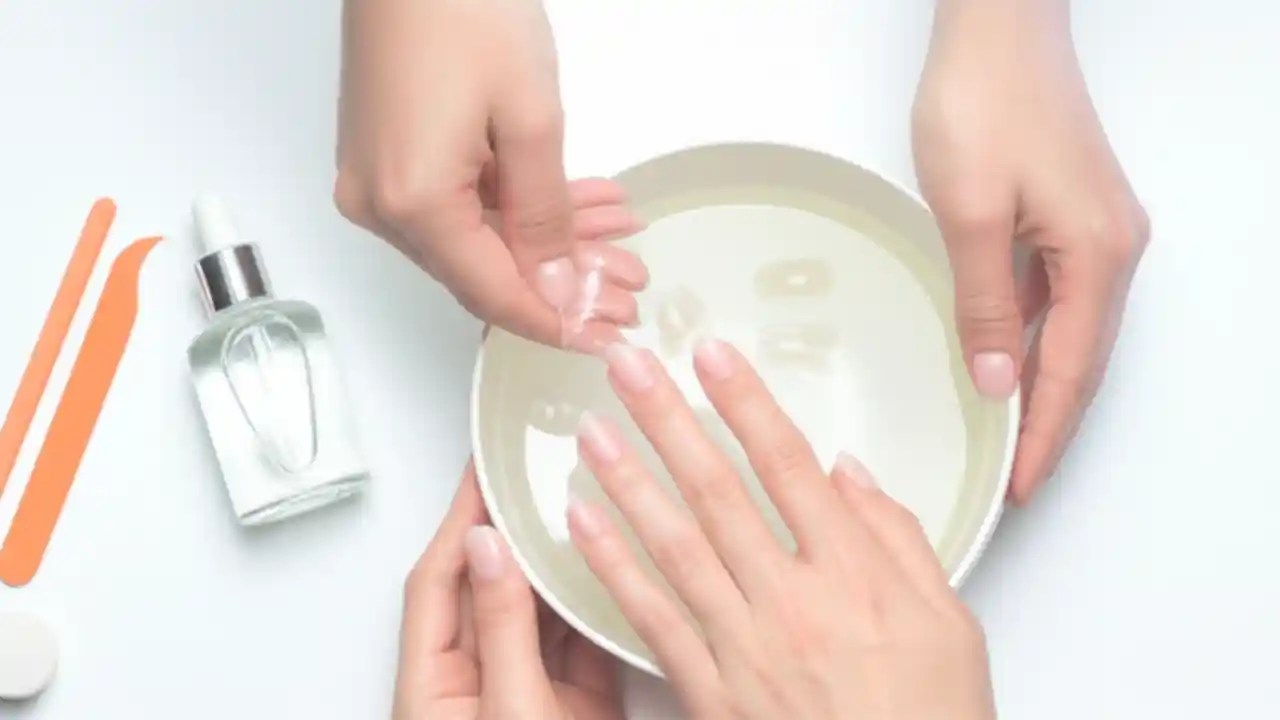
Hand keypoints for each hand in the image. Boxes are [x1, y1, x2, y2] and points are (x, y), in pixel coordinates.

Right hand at [335, 0, 645, 351]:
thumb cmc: (467, 12)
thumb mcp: (529, 121)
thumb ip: (546, 219)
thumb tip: (559, 292)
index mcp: (412, 204)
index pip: (494, 294)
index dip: (558, 322)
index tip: (610, 338)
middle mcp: (382, 207)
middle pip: (486, 271)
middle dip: (566, 281)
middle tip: (632, 287)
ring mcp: (379, 182)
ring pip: (480, 238)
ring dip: (551, 241)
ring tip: (621, 239)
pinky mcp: (388, 157)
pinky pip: (461, 204)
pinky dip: (519, 207)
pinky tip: (580, 204)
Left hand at [394, 462, 622, 719]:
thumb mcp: (511, 710)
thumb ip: (502, 629)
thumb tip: (490, 548)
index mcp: (433, 689)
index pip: (436, 583)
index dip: (458, 521)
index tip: (482, 472)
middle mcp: (479, 686)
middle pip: (489, 590)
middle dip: (511, 532)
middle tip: (535, 474)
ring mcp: (530, 695)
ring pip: (541, 611)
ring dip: (557, 564)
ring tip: (578, 505)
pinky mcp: (579, 708)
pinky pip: (587, 642)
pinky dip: (600, 605)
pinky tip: (614, 567)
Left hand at [567, 340, 996, 719]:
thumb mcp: (951, 623)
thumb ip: (898, 538)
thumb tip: (846, 471)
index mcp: (854, 576)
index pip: (787, 466)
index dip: (744, 402)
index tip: (709, 354)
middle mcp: (791, 601)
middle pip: (718, 491)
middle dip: (667, 421)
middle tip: (626, 366)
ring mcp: (743, 647)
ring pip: (674, 546)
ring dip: (627, 481)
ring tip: (591, 429)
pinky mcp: (710, 691)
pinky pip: (652, 619)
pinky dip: (613, 567)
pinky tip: (583, 523)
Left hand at [912, 0, 1148, 502]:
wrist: (998, 26)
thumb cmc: (985, 103)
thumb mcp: (970, 213)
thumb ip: (984, 302)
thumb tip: (995, 379)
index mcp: (1097, 255)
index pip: (1071, 371)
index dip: (1045, 433)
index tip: (1022, 484)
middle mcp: (1112, 247)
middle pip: (1082, 358)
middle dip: (1049, 420)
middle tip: (1018, 477)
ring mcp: (1096, 228)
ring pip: (1068, 328)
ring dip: (1039, 380)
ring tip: (1008, 433)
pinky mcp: (1071, 211)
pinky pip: (1055, 294)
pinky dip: (1030, 334)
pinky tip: (1001, 353)